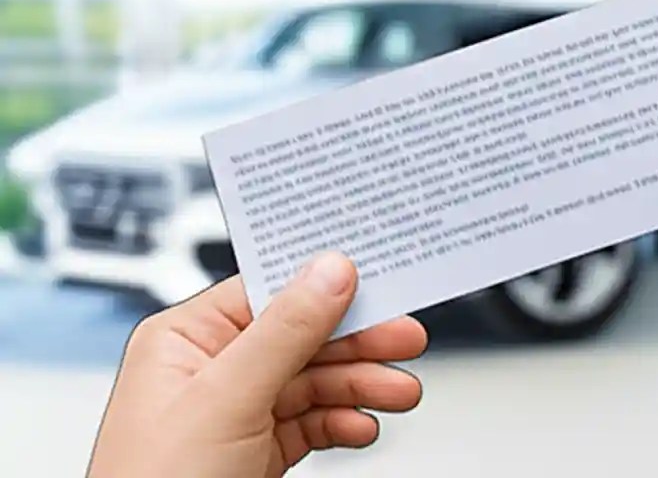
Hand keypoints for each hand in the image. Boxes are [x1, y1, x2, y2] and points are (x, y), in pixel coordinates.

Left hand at [88, 252, 427, 477]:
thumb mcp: (225, 398)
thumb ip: (284, 331)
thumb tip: (331, 271)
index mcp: (184, 339)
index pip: (270, 290)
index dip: (328, 284)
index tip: (381, 280)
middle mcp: (210, 370)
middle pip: (305, 336)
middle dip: (360, 342)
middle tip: (407, 341)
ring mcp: (235, 412)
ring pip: (317, 381)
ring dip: (362, 385)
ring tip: (399, 392)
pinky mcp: (256, 450)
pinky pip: (313, 422)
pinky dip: (343, 423)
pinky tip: (363, 427)